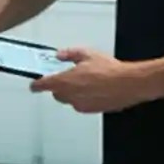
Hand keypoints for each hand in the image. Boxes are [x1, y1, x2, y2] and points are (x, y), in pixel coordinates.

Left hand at [29, 47, 152, 113]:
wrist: (129, 84)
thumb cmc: (110, 70)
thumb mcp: (86, 54)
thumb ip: (69, 54)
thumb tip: (61, 55)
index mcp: (65, 81)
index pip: (43, 85)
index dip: (37, 84)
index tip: (34, 84)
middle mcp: (70, 95)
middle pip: (56, 93)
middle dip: (58, 86)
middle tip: (66, 77)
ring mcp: (81, 104)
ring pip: (69, 100)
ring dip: (72, 92)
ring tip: (85, 81)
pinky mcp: (92, 110)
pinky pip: (82, 104)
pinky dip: (83, 98)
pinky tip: (94, 89)